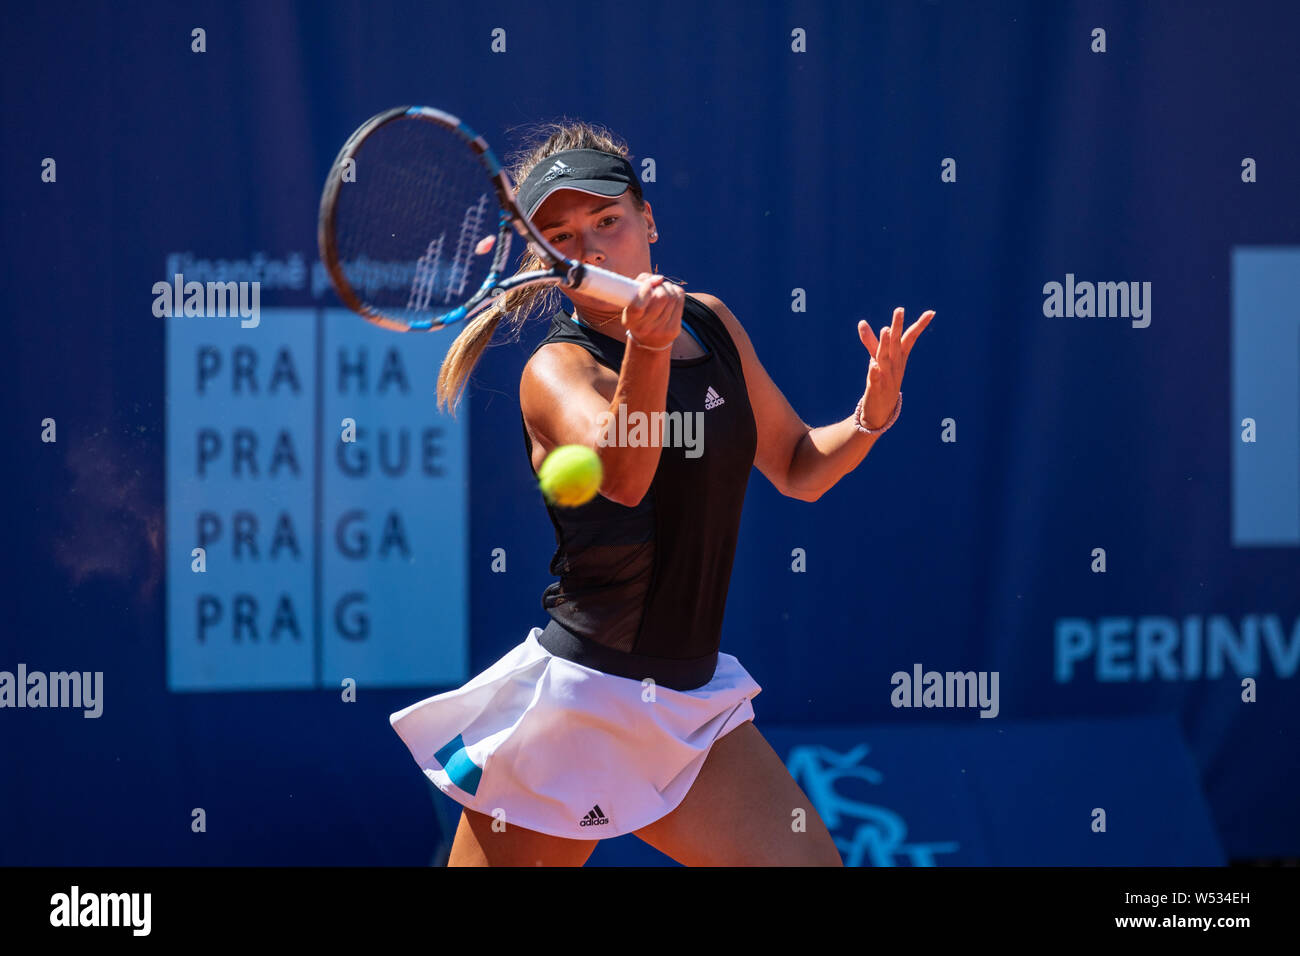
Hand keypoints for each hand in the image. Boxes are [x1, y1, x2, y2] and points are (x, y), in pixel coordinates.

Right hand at [621, 273, 683, 350]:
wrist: (649, 340)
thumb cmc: (639, 313)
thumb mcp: (631, 299)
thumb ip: (641, 283)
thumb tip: (659, 279)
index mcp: (630, 320)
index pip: (638, 306)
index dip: (645, 289)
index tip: (648, 284)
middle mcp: (645, 328)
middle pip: (661, 298)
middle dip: (660, 286)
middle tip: (657, 286)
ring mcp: (661, 330)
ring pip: (672, 298)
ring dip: (668, 287)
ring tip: (663, 289)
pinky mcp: (674, 329)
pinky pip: (680, 301)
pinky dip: (676, 292)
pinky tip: (671, 293)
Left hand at [857, 307, 933, 427]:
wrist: (881, 411)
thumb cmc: (883, 381)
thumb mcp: (878, 359)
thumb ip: (871, 341)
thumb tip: (862, 322)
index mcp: (898, 357)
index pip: (909, 338)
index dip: (919, 325)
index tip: (932, 312)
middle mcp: (894, 365)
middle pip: (895, 343)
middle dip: (897, 327)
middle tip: (900, 310)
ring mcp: (886, 377)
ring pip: (885, 358)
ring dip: (885, 344)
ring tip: (885, 329)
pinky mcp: (876, 389)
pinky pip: (875, 380)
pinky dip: (875, 373)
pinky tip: (872, 366)